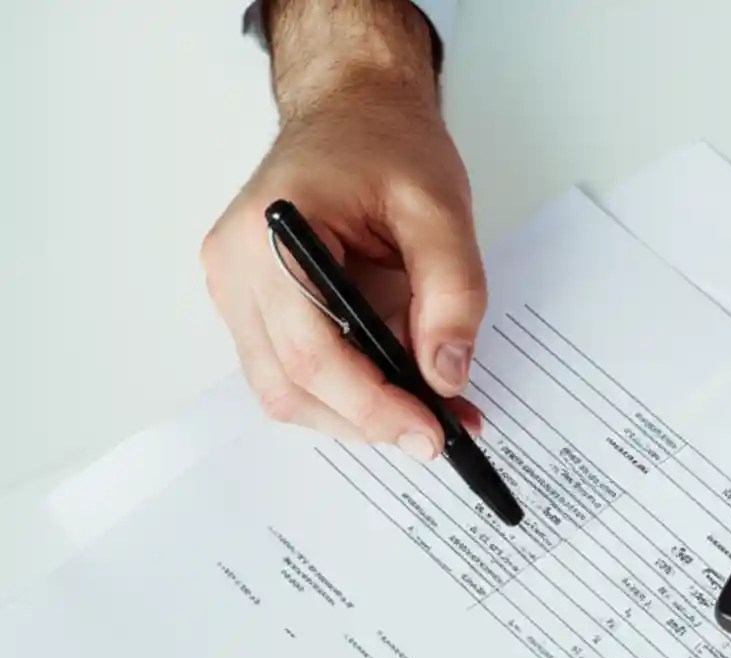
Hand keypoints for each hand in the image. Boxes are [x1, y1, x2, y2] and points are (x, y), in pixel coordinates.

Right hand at [201, 0, 482, 460]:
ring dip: (356, 413)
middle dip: (370, 419)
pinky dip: (344, 390)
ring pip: (286, 389)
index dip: (372, 404)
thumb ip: (452, 292)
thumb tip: (446, 375)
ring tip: (428, 411)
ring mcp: (234, 288)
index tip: (430, 432)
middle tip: (440, 431)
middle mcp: (235, 267)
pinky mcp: (252, 303)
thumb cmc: (387, 143)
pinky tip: (394, 388)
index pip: (312, 350)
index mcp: (273, 233)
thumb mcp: (441, 208)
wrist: (353, 108)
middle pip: (292, 383)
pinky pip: (291, 369)